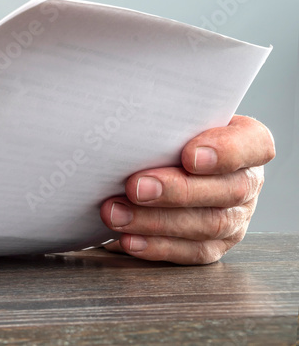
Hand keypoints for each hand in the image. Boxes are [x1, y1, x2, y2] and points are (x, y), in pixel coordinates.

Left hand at [100, 115, 273, 263]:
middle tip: (136, 187)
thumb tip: (128, 126)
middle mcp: (247, 182)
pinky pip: (191, 252)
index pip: (253, 145)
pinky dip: (157, 246)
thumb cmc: (165, 133)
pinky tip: (128, 239)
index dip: (227, 152)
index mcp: (247, 142)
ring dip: (156, 221)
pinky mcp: (214, 244)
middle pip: (227, 191)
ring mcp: (235, 217)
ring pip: (206, 225)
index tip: (190, 155)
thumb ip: (166, 120)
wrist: (156, 160)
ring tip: (116, 213)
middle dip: (177, 191)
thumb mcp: (171, 118)